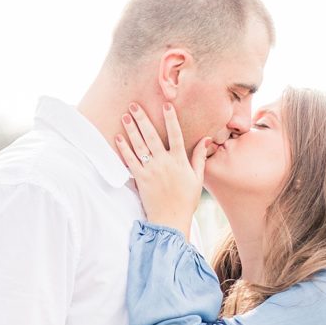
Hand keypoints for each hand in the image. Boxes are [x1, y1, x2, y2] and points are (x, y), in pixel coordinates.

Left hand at [116, 103, 210, 235]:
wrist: (171, 220)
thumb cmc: (186, 200)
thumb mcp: (197, 178)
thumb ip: (200, 157)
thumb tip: (207, 139)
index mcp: (180, 161)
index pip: (176, 135)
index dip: (171, 119)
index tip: (166, 104)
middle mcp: (165, 163)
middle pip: (152, 136)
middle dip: (142, 119)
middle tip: (134, 105)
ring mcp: (151, 170)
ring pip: (139, 146)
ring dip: (131, 129)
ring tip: (125, 116)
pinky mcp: (140, 179)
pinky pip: (130, 161)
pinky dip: (123, 149)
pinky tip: (118, 137)